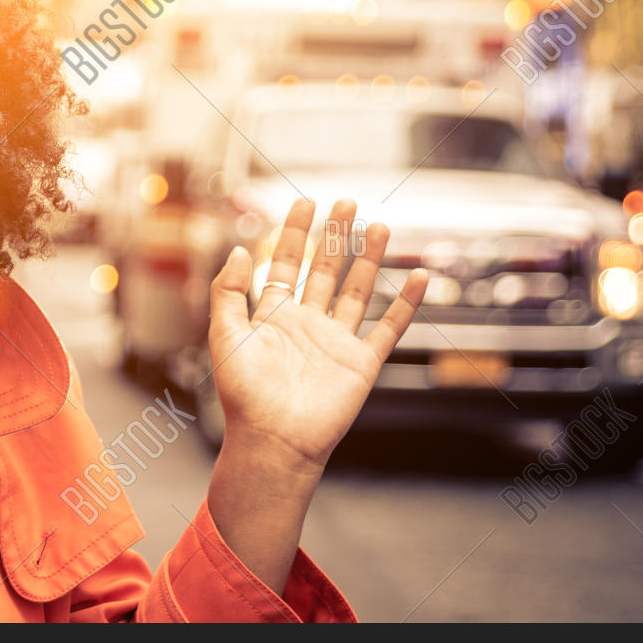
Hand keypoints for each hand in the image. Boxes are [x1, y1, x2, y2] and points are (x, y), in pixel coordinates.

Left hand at [208, 198, 426, 475]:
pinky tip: (417, 276)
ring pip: (358, 290)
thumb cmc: (243, 395)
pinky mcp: (361, 363)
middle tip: (347, 201)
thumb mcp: (225, 336)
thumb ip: (227, 291)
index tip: (305, 202)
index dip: (294, 233)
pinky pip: (389, 328)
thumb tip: (238, 249)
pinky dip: (405, 303)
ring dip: (369, 258)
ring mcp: (336, 341)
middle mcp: (307, 323)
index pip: (286, 263)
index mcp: (273, 316)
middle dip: (335, 236)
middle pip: (325, 270)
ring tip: (379, 225)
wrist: (273, 440)